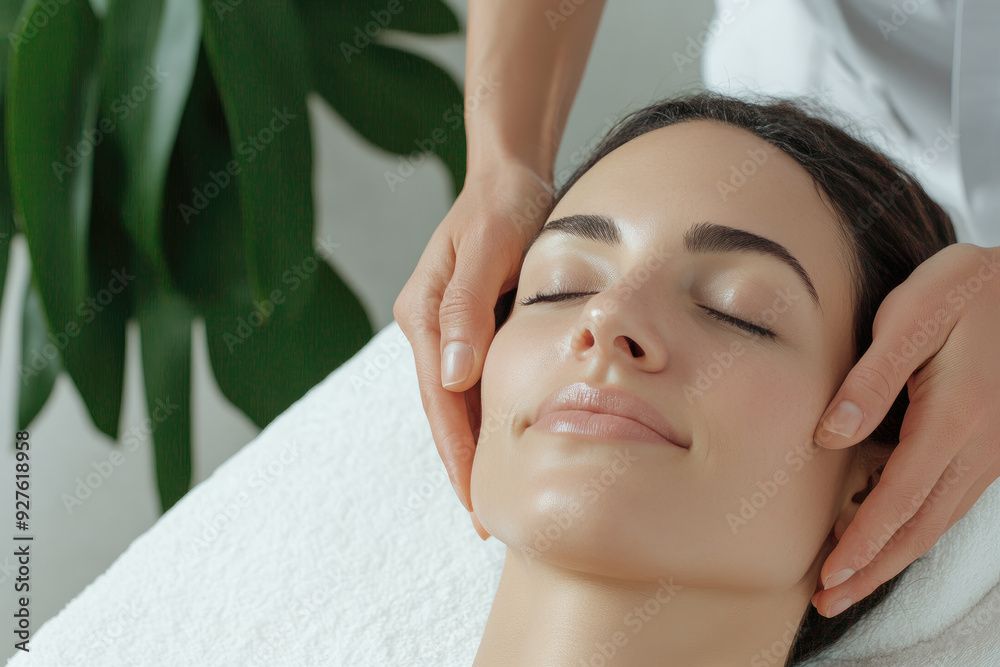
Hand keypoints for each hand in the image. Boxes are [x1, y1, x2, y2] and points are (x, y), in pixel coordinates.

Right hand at [394, 162, 553, 537]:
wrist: (508, 172)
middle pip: (442, 410)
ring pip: (455, 401)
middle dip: (462, 464)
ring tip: (491, 495)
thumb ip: (467, 309)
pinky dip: (483, 416)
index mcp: (425, 314)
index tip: (474, 501)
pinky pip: (470, 381)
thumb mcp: (489, 247)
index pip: (439, 400)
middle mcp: (427, 326)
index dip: (458, 453)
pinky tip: (503, 442)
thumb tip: (454, 377)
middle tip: (484, 519)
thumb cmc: (503, 203)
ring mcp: (443, 327)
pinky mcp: (464, 324)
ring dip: (471, 447)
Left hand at [810, 243, 999, 616]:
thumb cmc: (965, 289)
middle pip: (920, 526)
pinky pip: (949, 502)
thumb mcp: (913, 315)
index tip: (829, 575)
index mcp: (955, 416)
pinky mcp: (989, 446)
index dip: (863, 542)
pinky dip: (914, 529)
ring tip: (849, 583)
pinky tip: (885, 537)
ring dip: (892, 557)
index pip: (901, 498)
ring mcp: (990, 450)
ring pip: (937, 521)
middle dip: (873, 569)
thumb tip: (830, 434)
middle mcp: (979, 445)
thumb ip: (872, 376)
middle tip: (828, 600)